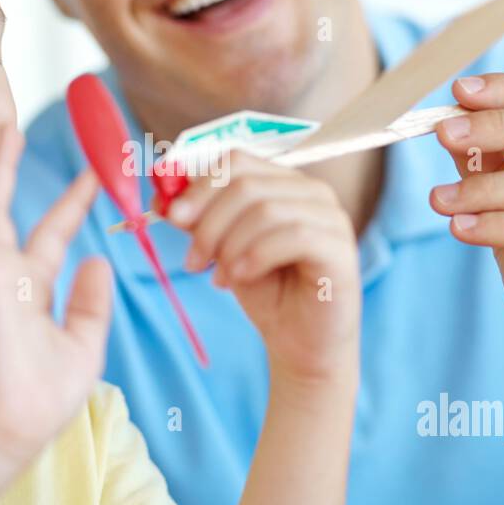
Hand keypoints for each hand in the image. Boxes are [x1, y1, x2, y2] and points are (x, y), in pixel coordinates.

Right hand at [0, 118, 112, 467]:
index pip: (50, 234)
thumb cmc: (43, 396)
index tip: (95, 175)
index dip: (72, 203)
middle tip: (16, 124)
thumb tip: (101, 262)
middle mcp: (4, 274)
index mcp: (29, 290)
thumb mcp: (84, 344)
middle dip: (8, 165)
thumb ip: (90, 303)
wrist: (15, 425)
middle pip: (3, 205)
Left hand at [165, 150, 360, 385]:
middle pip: (246, 184)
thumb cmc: (266, 290)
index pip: (237, 161)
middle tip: (192, 260)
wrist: (300, 343)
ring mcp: (331, 217)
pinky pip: (293, 236)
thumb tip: (162, 195)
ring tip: (219, 278)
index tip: (171, 218)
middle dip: (209, 223)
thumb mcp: (222, 248)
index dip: (199, 186)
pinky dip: (256, 256)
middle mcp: (311, 191)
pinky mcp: (340, 248)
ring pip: (266, 210)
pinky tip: (240, 278)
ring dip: (230, 246)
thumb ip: (198, 218)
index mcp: (283, 182)